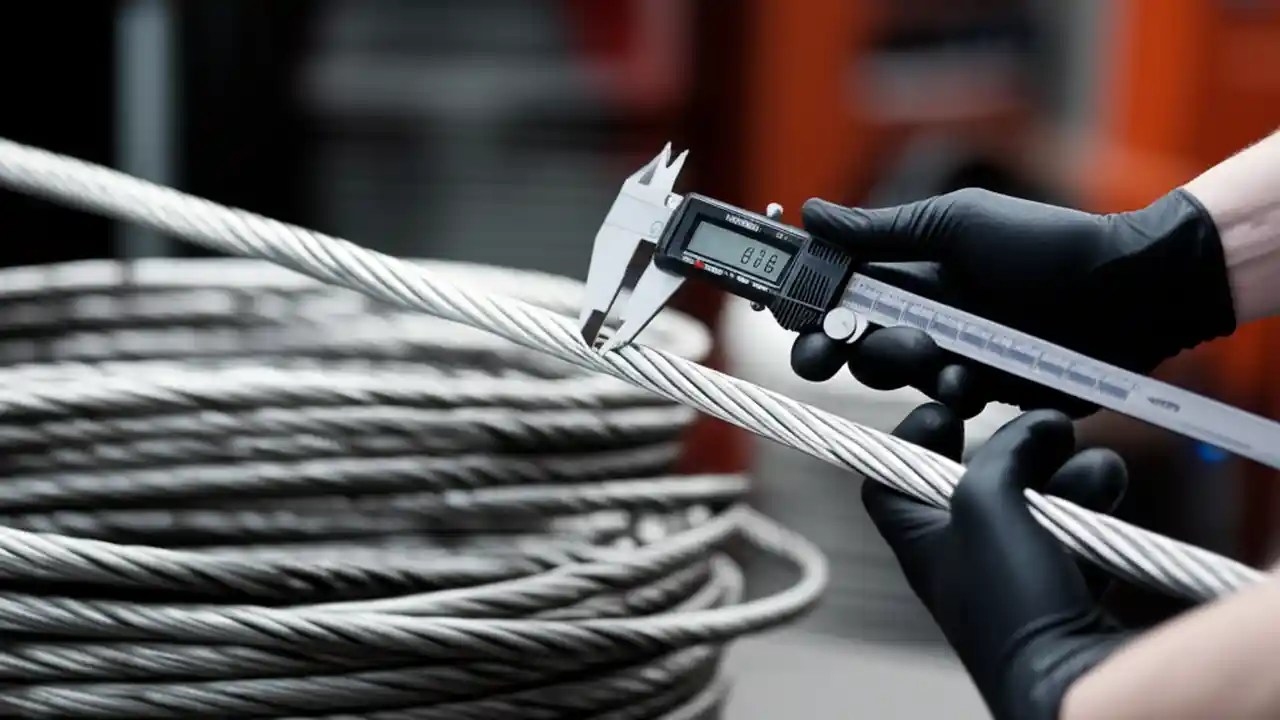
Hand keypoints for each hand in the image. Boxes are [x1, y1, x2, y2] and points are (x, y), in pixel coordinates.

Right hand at [792, 188, 1236, 415]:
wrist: (1124, 294)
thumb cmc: (1043, 247)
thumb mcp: (956, 225)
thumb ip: (881, 231)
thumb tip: (808, 213)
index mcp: (906, 269)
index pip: (834, 287)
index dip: (803, 302)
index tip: (784, 313)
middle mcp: (918, 312)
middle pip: (846, 339)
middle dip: (830, 348)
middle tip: (823, 356)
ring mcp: (947, 354)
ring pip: (886, 373)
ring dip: (894, 365)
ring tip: (934, 357)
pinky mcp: (979, 391)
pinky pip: (939, 404)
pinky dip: (946, 394)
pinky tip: (968, 381)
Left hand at [880, 404, 1132, 719]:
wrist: (1079, 686)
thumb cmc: (1013, 602)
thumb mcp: (986, 504)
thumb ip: (1003, 454)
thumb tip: (1038, 425)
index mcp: (921, 543)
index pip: (888, 482)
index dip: (908, 441)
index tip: (946, 414)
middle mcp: (961, 564)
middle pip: (976, 487)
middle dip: (1015, 451)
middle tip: (1049, 427)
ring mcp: (1014, 583)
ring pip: (1035, 508)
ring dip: (1065, 475)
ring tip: (1096, 462)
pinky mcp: (1064, 597)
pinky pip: (1075, 538)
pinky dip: (1092, 510)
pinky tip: (1110, 490)